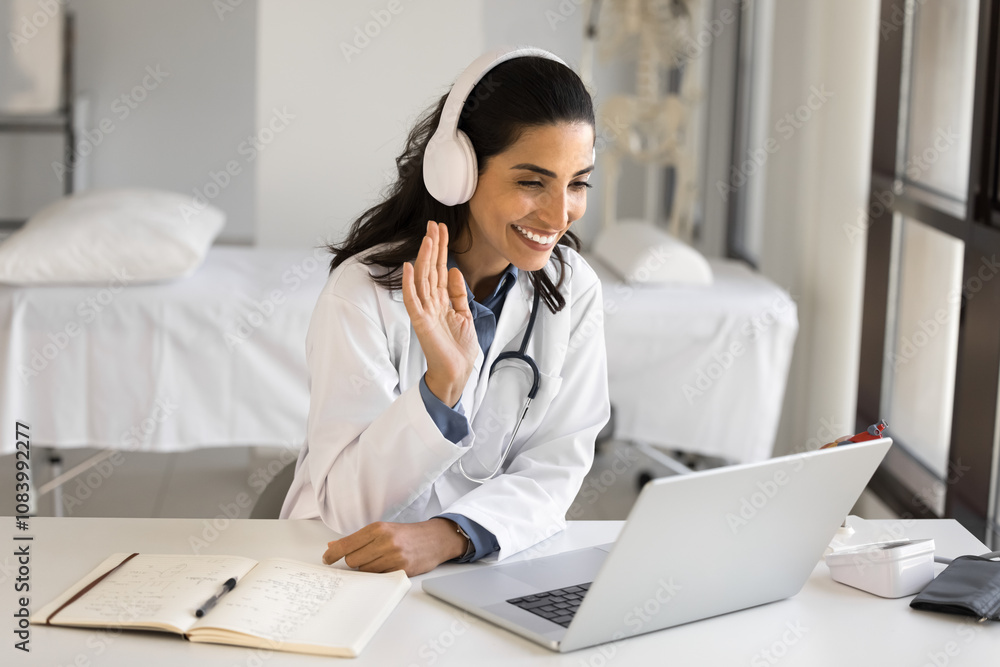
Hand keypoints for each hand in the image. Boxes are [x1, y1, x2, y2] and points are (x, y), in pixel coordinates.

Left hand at [322, 519, 467, 576]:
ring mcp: (393, 556)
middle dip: (354, 561)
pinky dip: (377, 574)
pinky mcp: (401, 569)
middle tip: (364, 557)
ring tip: (378, 560)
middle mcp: (385, 541)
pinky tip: (385, 566)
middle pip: (352, 561)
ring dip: (366, 569)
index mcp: (378, 528)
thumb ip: (357, 539)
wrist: (434, 539)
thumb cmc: (406, 534)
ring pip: (364, 571)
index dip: (332, 554)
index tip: (326, 559)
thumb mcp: (382, 529)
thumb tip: (332, 546)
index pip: (346, 545)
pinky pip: (378, 578)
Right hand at [402, 221, 477, 405]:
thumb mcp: (464, 315)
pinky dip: (409, 284)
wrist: (457, 372)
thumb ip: (459, 294)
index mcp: (441, 301)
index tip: (442, 230)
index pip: (440, 269)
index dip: (442, 249)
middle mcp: (431, 303)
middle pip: (431, 269)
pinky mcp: (420, 323)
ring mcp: (424, 312)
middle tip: (435, 225)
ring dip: (424, 258)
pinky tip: (408, 267)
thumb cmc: (459, 349)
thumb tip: (456, 271)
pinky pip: (413, 301)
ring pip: (422, 280)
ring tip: (427, 238)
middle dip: (433, 247)